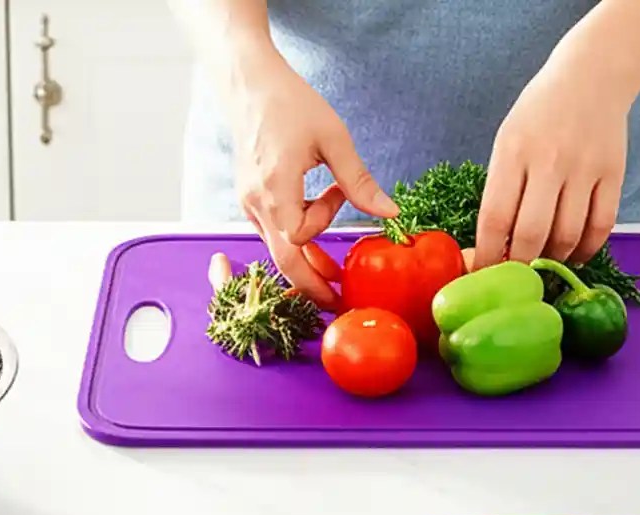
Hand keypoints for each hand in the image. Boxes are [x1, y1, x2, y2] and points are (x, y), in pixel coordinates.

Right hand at [226, 53, 398, 308]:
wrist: (249, 86)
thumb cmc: (290, 104)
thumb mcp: (333, 138)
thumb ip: (359, 181)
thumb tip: (391, 214)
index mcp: (274, 187)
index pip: (297, 237)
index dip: (322, 227)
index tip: (338, 194)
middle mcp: (254, 203)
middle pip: (282, 260)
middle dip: (310, 285)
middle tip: (337, 302)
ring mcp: (247, 204)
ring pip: (276, 248)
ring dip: (305, 260)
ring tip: (332, 272)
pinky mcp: (248, 200)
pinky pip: (271, 232)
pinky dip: (293, 239)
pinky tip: (312, 229)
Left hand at [473, 59, 631, 269]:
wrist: (592, 77)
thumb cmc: (539, 114)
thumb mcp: (506, 141)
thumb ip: (501, 188)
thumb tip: (494, 243)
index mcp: (513, 154)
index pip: (495, 219)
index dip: (487, 256)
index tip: (482, 275)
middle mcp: (549, 162)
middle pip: (532, 234)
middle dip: (520, 266)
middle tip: (514, 278)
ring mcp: (584, 168)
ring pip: (568, 235)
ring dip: (554, 260)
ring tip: (543, 266)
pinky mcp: (613, 174)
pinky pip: (602, 226)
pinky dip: (587, 249)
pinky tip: (574, 254)